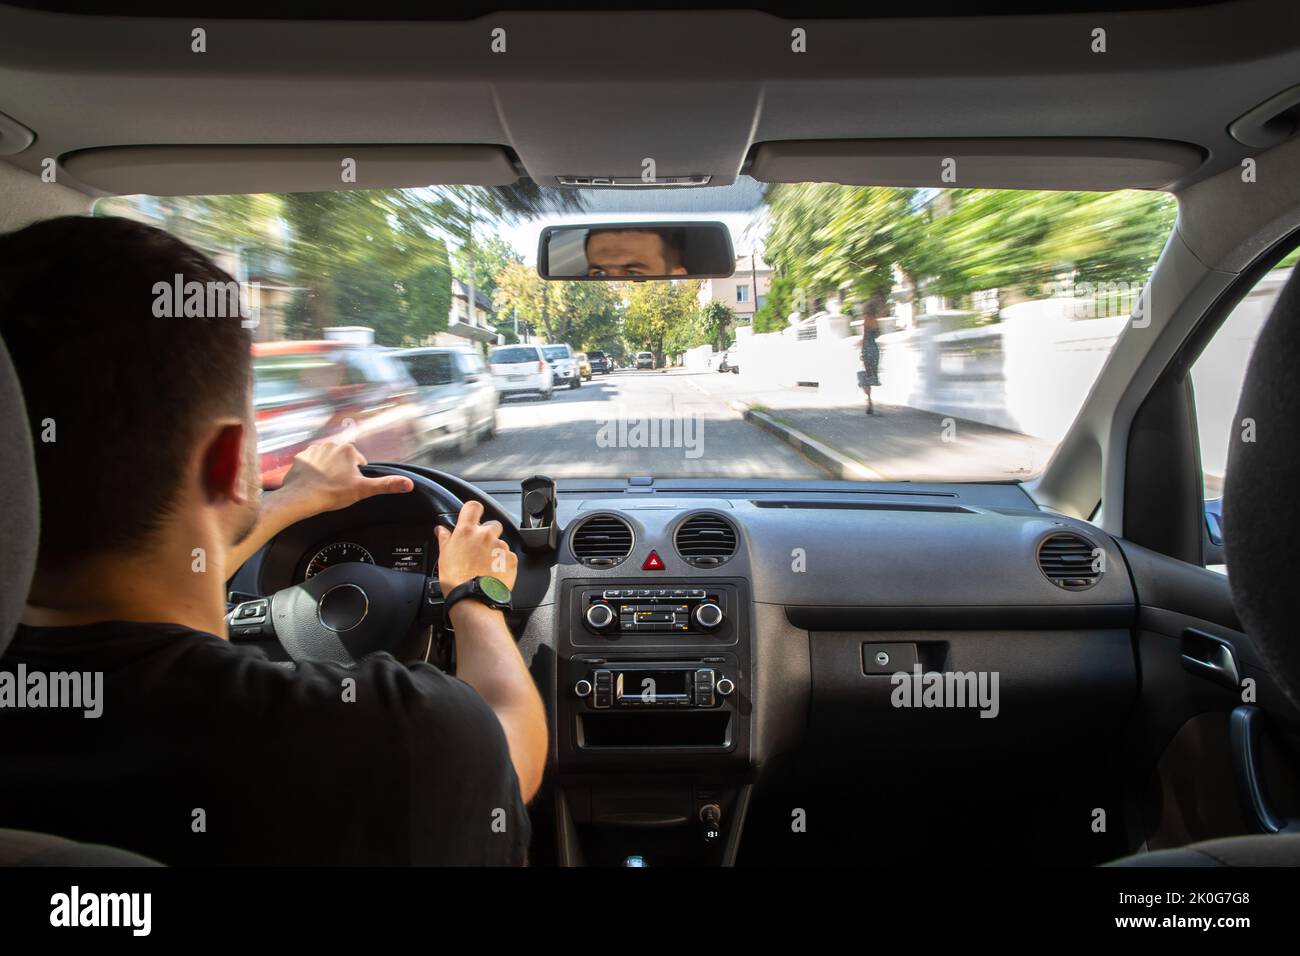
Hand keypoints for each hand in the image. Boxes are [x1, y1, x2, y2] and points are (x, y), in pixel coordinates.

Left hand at [277, 442, 413, 519]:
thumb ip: (386, 485)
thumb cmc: (331, 493)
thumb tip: (408, 484)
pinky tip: (313, 483)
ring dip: (328, 471)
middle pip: (343, 461)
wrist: (300, 498)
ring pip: (328, 462)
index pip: (359, 463)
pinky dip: (313, 472)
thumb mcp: (363, 490)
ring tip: (325, 486)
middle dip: (342, 473)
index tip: (349, 486)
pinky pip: (311, 464)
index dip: (356, 477)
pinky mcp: (300, 457)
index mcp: (348, 449)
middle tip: (337, 488)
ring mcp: (314, 450)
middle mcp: (331, 444)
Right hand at [435, 500, 517, 595]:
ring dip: (495, 549)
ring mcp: (500, 546)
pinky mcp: (511, 559)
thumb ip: (444, 538)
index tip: (473, 517)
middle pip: (492, 524)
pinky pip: (509, 555)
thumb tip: (441, 530)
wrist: (473, 599)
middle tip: (479, 548)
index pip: (474, 506)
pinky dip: (503, 561)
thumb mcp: (444, 556)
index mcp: (467, 531)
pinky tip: (493, 571)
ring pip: (500, 541)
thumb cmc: (456, 580)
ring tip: (485, 564)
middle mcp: (486, 535)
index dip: (474, 510)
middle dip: (487, 533)